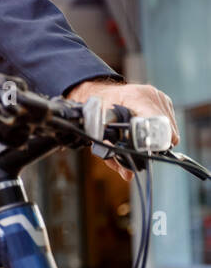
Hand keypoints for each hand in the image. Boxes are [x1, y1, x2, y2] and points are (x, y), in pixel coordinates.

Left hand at [65, 79, 179, 180]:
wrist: (96, 92)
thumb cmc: (96, 110)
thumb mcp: (98, 131)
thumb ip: (112, 155)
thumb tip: (127, 175)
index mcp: (134, 97)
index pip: (158, 121)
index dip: (155, 140)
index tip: (146, 151)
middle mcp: (150, 95)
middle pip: (167, 129)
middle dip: (156, 143)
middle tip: (141, 148)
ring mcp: (159, 97)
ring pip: (171, 128)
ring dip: (159, 137)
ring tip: (141, 137)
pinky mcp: (163, 100)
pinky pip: (170, 122)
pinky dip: (160, 130)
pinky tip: (145, 129)